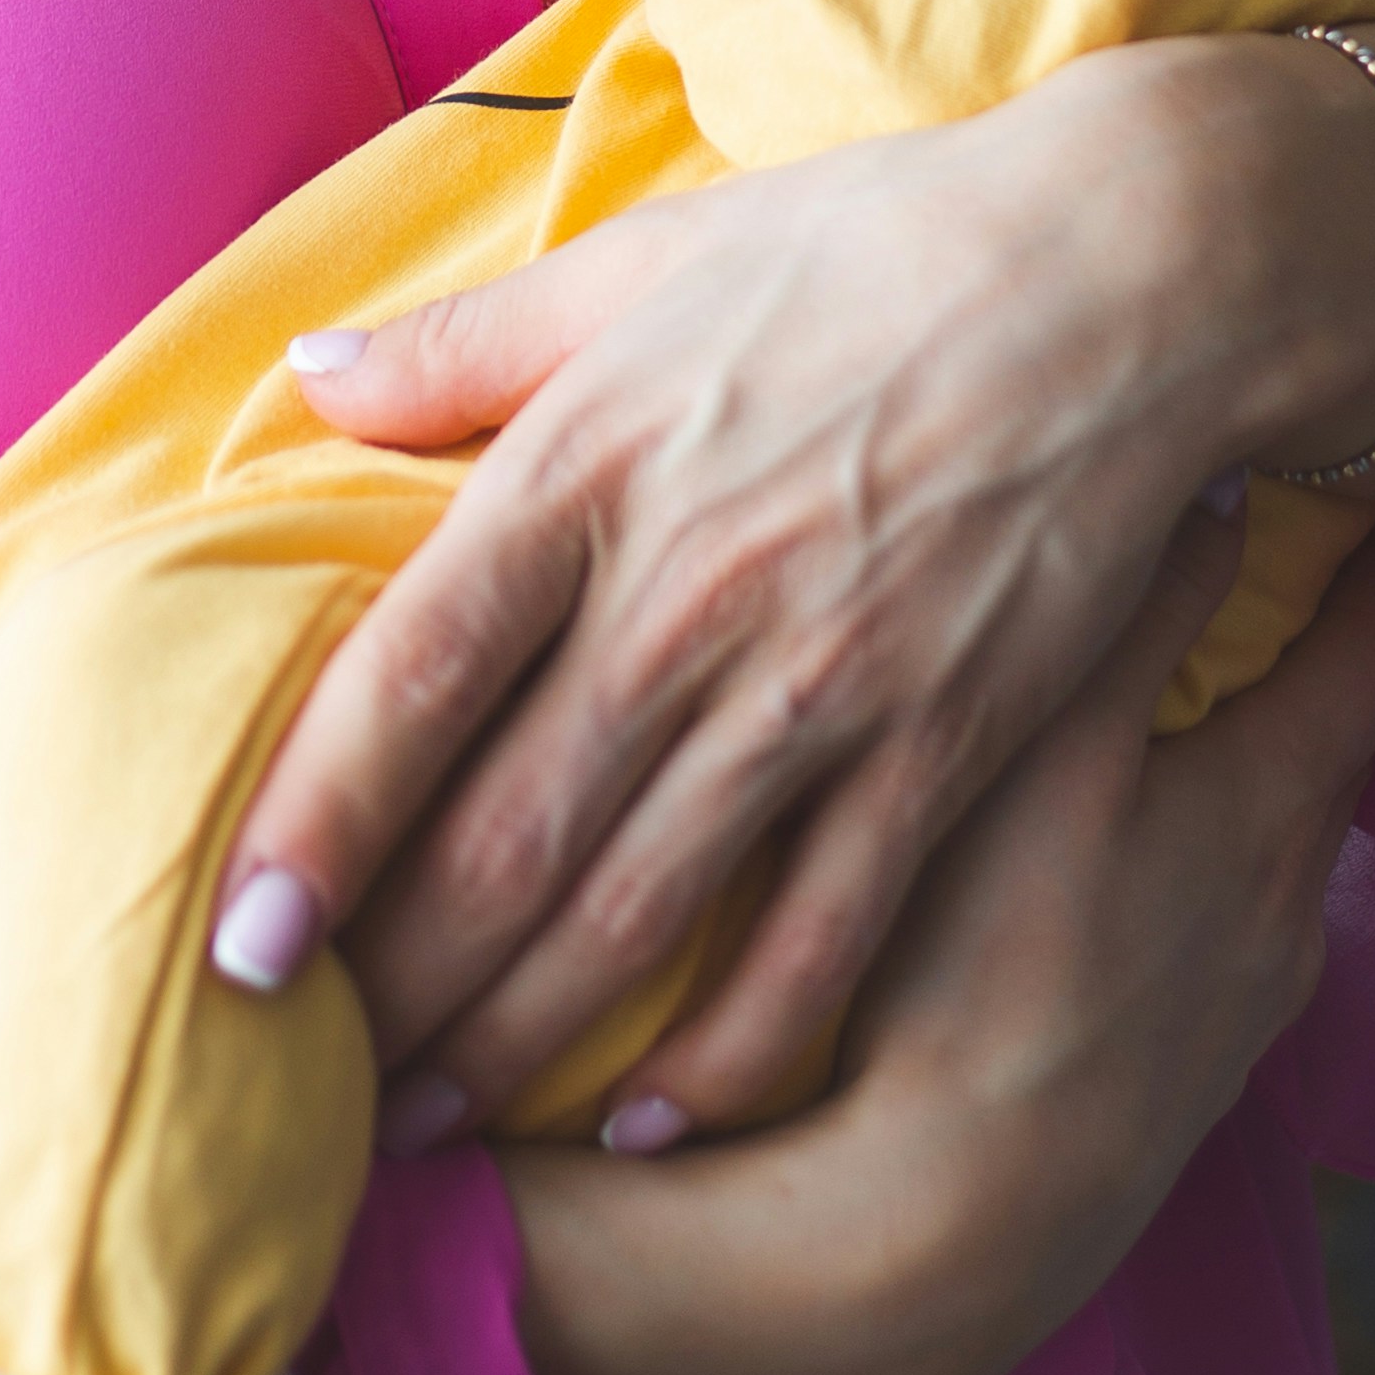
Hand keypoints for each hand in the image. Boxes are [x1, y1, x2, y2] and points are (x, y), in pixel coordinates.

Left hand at [225, 24, 1374, 1141]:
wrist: (1137, 268)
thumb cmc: (881, 244)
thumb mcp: (651, 255)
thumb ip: (470, 339)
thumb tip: (308, 378)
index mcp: (588, 469)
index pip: (405, 682)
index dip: (310, 830)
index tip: (236, 948)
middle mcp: (684, 600)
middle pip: (500, 839)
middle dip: (393, 989)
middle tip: (307, 1087)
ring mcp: (818, 689)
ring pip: (631, 915)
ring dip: (515, 1042)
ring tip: (430, 1131)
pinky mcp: (943, 748)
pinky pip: (816, 942)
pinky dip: (724, 1051)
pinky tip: (645, 1128)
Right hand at [501, 522, 1374, 1374]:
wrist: (939, 1239)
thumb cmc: (977, 974)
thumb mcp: (1046, 759)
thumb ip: (1132, 621)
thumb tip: (1221, 486)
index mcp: (1270, 813)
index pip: (1374, 656)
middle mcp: (1287, 913)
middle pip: (1336, 755)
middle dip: (1333, 663)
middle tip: (1316, 578)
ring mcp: (1239, 1014)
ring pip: (1279, 855)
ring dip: (1265, 773)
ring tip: (1215, 709)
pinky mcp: (1178, 1088)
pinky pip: (1223, 938)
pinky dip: (1207, 870)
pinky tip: (1136, 875)